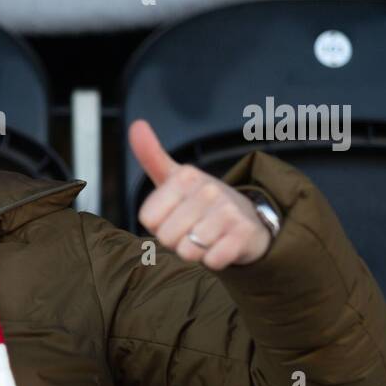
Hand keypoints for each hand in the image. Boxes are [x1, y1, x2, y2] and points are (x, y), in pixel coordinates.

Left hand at [129, 119, 271, 269]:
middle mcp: (207, 189)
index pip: (148, 219)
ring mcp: (227, 211)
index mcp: (185, 176)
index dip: (158, 225)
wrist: (249, 218)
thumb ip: (152, 155)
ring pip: (187, 251)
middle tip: (194, 228)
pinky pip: (212, 261)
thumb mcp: (175, 178)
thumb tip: (136, 125)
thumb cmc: (202, 202)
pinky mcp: (243, 234)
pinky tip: (222, 246)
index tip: (175, 215)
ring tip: (208, 237)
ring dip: (195, 251)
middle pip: (166, 237)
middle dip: (177, 240)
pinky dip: (214, 261)